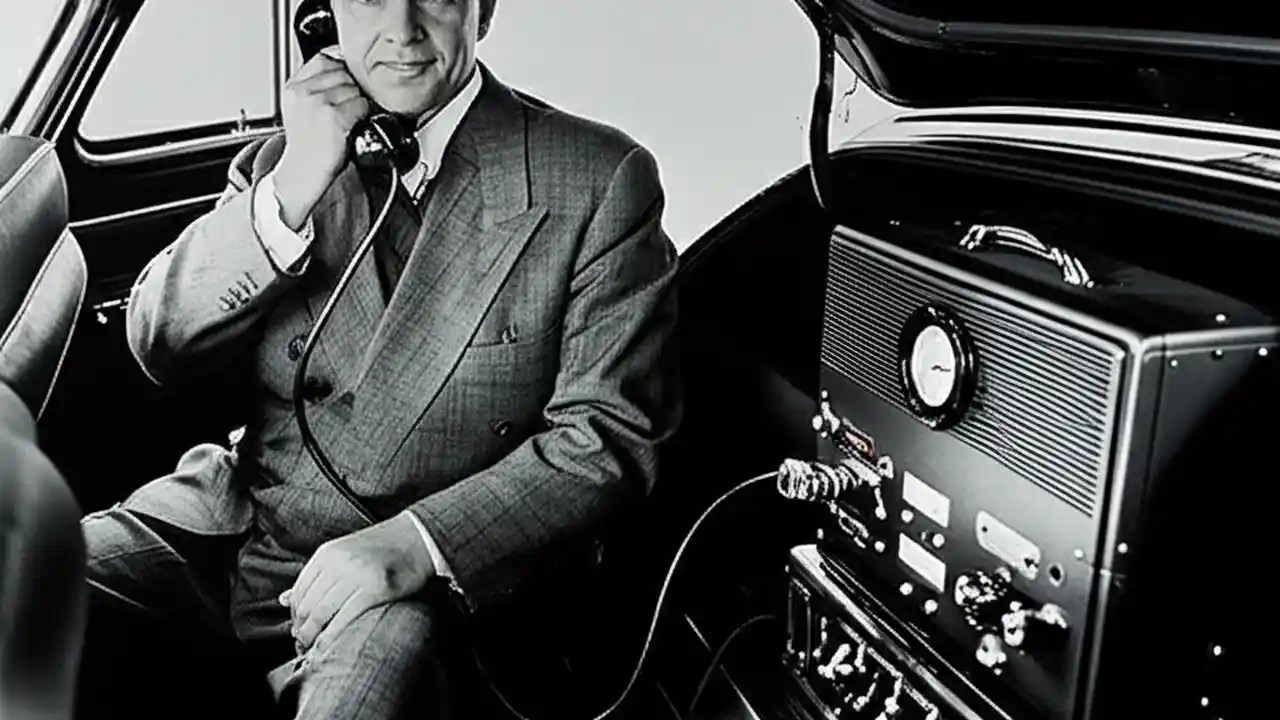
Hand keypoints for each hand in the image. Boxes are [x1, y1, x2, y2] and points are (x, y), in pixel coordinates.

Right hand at [273, 46, 370, 228]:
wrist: (302, 174)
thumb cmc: (306, 147)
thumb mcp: (301, 110)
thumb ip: (315, 89)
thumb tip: (344, 72)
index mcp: (293, 87)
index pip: (323, 58)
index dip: (341, 66)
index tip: (349, 77)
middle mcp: (303, 91)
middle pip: (342, 71)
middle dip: (352, 86)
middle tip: (351, 104)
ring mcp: (318, 102)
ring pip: (354, 87)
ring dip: (359, 101)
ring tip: (351, 117)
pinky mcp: (334, 116)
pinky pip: (361, 104)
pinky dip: (364, 114)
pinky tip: (355, 125)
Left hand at [280, 513, 434, 651]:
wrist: (418, 537)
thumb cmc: (381, 549)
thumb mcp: (343, 554)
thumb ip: (315, 576)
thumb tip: (282, 599)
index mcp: (327, 553)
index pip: (298, 592)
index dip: (294, 615)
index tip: (298, 628)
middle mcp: (338, 563)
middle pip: (307, 605)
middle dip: (301, 629)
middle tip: (303, 643)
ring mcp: (357, 575)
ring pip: (321, 614)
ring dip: (312, 636)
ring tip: (313, 647)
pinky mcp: (376, 589)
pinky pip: (345, 618)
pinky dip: (333, 636)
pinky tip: (330, 645)